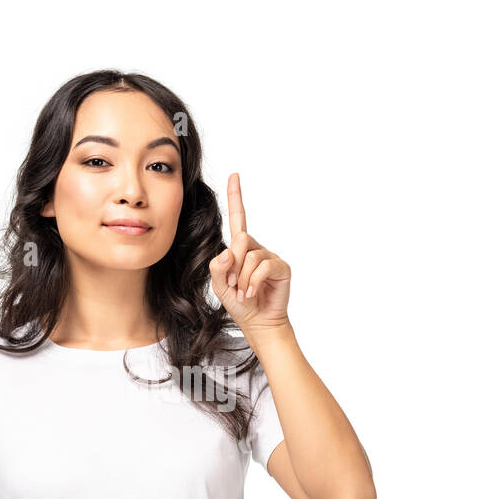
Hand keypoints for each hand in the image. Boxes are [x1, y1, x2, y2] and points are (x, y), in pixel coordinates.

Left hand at [209, 172, 291, 338]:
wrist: (257, 322)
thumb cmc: (239, 303)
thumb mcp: (220, 285)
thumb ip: (217, 268)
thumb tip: (227, 251)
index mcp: (240, 248)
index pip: (238, 218)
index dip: (236, 197)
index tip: (234, 176)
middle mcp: (256, 248)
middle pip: (240, 240)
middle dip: (233, 265)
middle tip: (233, 285)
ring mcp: (270, 256)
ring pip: (250, 257)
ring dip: (243, 279)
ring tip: (244, 293)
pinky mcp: (281, 267)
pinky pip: (264, 267)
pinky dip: (254, 282)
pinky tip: (253, 293)